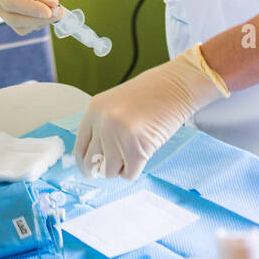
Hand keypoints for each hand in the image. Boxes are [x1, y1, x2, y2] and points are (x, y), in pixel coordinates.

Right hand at [0, 0, 61, 34]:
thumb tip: (52, 7)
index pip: (8, 1)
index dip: (29, 9)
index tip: (49, 11)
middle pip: (12, 17)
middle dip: (37, 18)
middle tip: (60, 13)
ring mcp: (1, 6)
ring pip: (19, 25)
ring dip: (39, 20)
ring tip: (53, 1)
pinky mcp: (13, 11)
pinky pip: (26, 24)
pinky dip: (39, 19)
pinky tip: (47, 2)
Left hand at [74, 44, 228, 180]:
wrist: (178, 84)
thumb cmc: (153, 92)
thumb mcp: (118, 104)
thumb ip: (103, 126)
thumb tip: (94, 159)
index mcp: (94, 110)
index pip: (79, 148)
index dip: (86, 162)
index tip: (92, 169)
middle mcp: (102, 123)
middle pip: (92, 163)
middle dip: (104, 167)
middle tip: (118, 162)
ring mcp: (118, 136)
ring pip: (110, 172)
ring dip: (123, 167)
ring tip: (136, 148)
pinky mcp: (136, 149)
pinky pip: (130, 174)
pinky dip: (137, 168)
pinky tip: (146, 151)